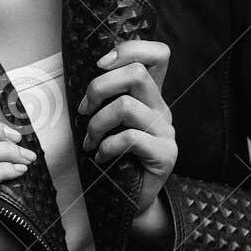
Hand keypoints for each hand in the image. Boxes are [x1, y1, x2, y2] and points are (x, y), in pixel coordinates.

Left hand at [77, 40, 177, 215]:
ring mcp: (166, 131)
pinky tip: (101, 157)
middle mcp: (162, 108)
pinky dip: (106, 146)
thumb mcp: (108, 123)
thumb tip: (83, 80)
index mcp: (150, 96)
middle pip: (137, 73)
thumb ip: (105, 99)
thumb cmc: (114, 159)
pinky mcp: (165, 154)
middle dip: (99, 87)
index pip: (158, 53)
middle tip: (84, 110)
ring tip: (89, 141)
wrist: (131, 201)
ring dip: (97, 123)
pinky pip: (129, 137)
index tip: (100, 65)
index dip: (129, 49)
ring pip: (126, 106)